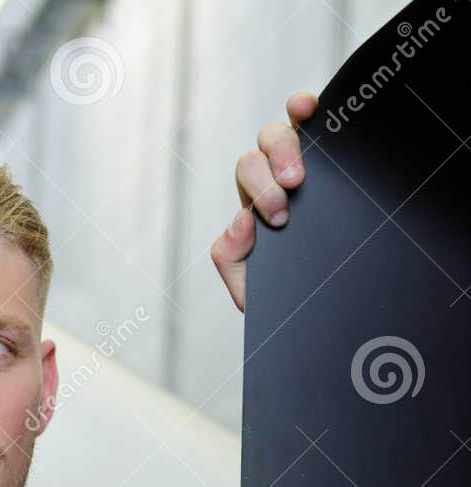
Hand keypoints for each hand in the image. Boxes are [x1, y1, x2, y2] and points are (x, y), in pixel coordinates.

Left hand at [212, 90, 318, 310]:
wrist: (327, 303)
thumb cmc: (291, 292)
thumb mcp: (252, 289)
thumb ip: (232, 261)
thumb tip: (240, 221)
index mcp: (254, 209)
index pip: (244, 180)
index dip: (257, 187)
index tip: (277, 217)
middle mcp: (272, 182)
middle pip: (256, 155)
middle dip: (267, 176)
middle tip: (287, 198)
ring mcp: (301, 165)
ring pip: (280, 133)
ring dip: (285, 146)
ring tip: (299, 178)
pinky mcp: (331, 156)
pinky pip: (313, 119)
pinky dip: (305, 107)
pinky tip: (309, 108)